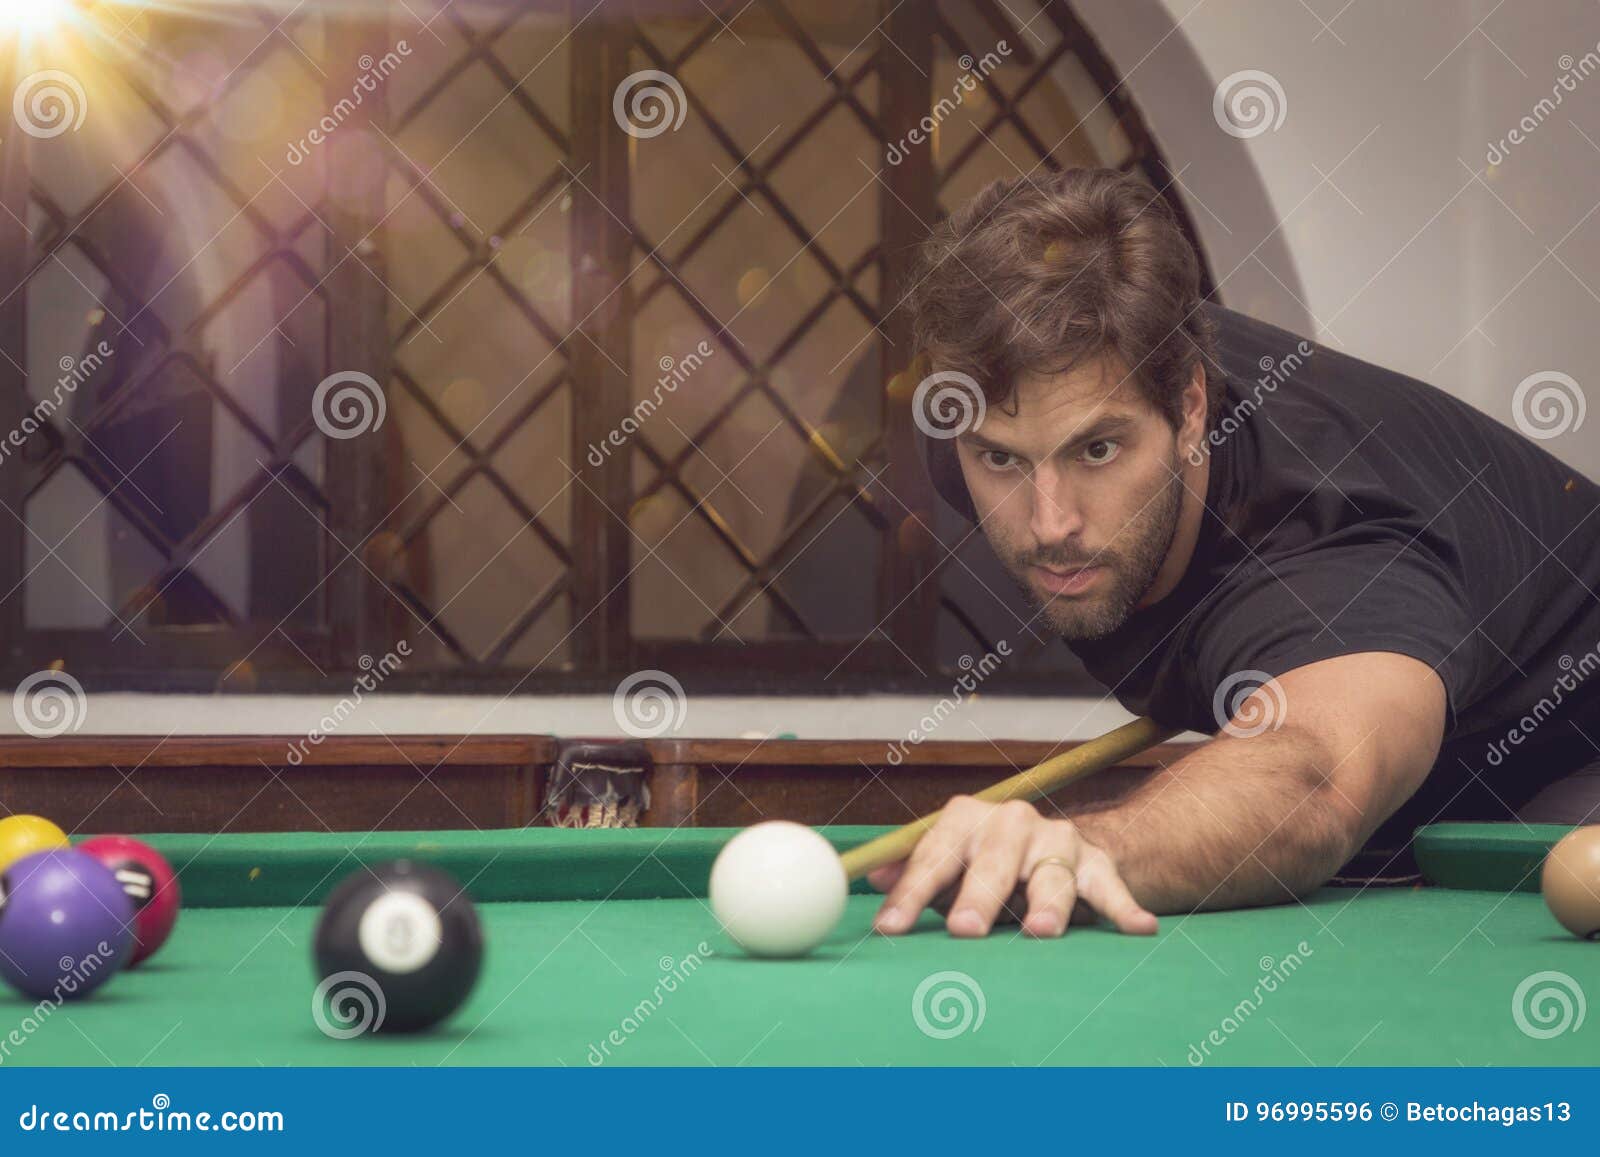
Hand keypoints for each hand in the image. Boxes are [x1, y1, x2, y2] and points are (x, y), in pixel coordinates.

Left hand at [867, 797, 1157, 938]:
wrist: (1053, 846)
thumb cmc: (986, 864)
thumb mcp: (948, 863)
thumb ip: (916, 873)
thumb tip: (873, 878)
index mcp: (966, 818)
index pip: (934, 857)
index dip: (911, 894)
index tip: (892, 929)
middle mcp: (1013, 823)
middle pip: (992, 863)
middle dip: (977, 897)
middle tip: (964, 929)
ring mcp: (1057, 841)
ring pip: (1051, 876)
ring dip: (1047, 905)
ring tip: (1041, 931)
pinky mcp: (1097, 864)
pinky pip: (1111, 888)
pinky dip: (1125, 909)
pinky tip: (1139, 928)